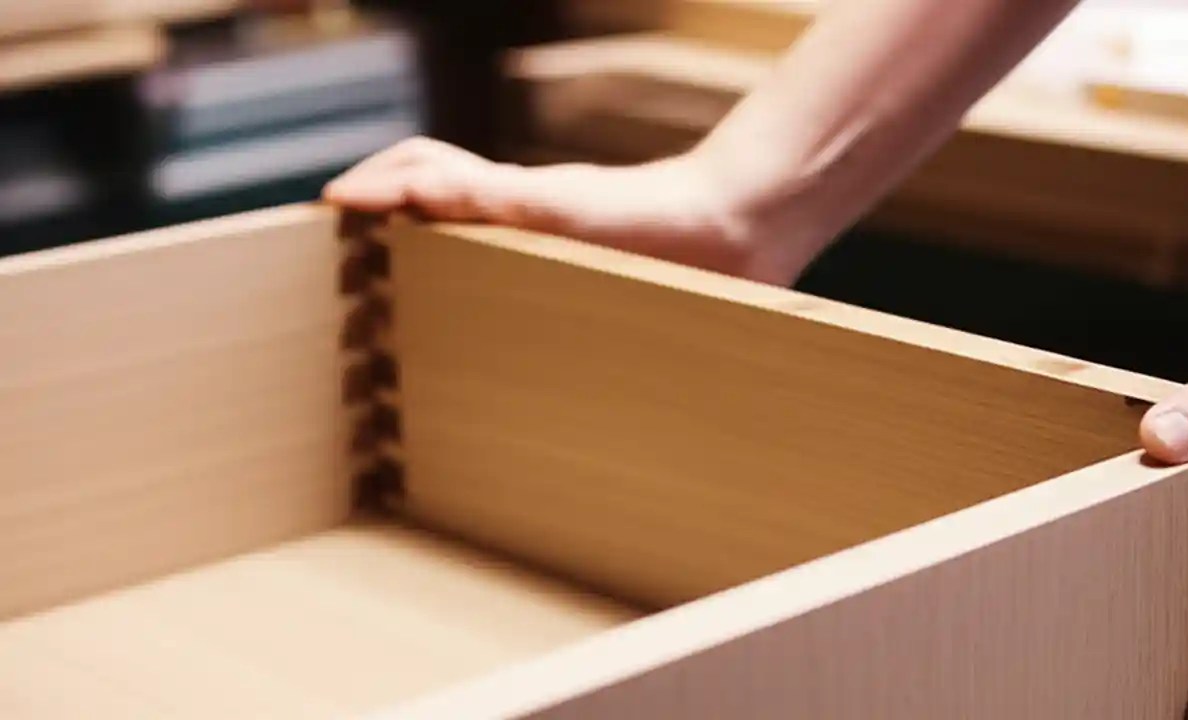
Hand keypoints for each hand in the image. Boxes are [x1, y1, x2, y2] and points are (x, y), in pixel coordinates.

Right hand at [322, 137, 800, 284]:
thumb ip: (477, 197)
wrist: (737, 230)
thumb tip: (390, 189)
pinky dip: (488, 305)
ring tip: (396, 314)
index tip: (323, 217)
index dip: (369, 188)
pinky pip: (520, 289)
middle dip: (383, 225)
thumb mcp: (554, 206)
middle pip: (436, 206)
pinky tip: (487, 348)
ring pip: (474, 247)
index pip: (418, 173)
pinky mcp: (585, 282)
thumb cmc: (652, 214)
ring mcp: (552, 250)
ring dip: (429, 263)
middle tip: (343, 274)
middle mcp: (522, 221)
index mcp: (504, 198)